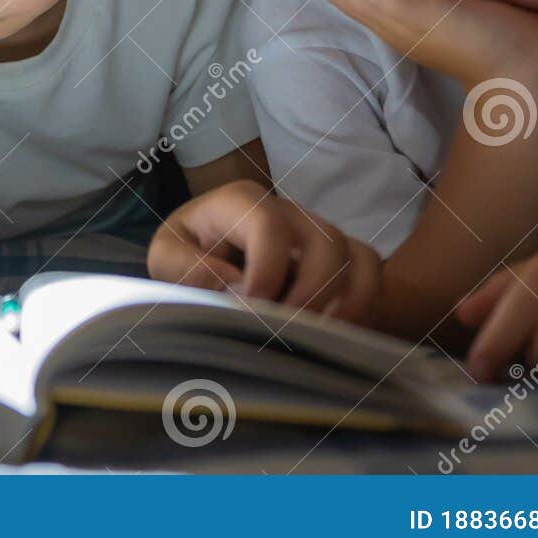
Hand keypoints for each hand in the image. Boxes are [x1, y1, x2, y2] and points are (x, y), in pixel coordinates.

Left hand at [148, 179, 380, 322]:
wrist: (202, 250)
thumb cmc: (185, 251)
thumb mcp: (167, 256)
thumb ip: (191, 268)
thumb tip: (237, 290)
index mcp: (240, 203)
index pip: (269, 226)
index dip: (267, 271)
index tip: (252, 309)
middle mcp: (287, 210)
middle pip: (325, 240)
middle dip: (311, 291)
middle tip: (284, 328)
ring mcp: (316, 232)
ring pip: (355, 255)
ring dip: (343, 300)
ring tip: (315, 334)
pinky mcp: (336, 256)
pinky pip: (370, 271)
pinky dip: (361, 303)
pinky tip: (333, 331)